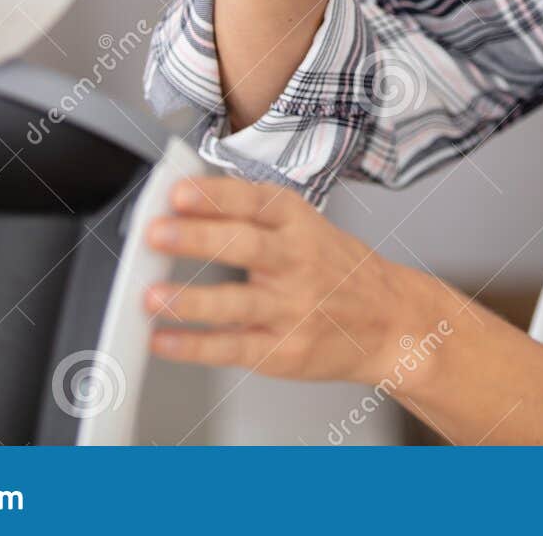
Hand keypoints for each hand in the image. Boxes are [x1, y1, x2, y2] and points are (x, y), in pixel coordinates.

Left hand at [143, 176, 446, 387]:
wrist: (391, 321)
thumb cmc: (342, 272)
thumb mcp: (309, 227)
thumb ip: (254, 217)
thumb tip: (187, 202)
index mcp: (300, 224)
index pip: (255, 202)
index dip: (216, 195)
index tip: (180, 192)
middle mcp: (297, 262)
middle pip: (245, 246)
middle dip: (198, 238)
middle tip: (158, 233)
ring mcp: (292, 308)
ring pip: (237, 303)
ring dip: (191, 301)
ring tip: (151, 297)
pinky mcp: (284, 350)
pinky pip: (233, 348)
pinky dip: (195, 346)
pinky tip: (165, 340)